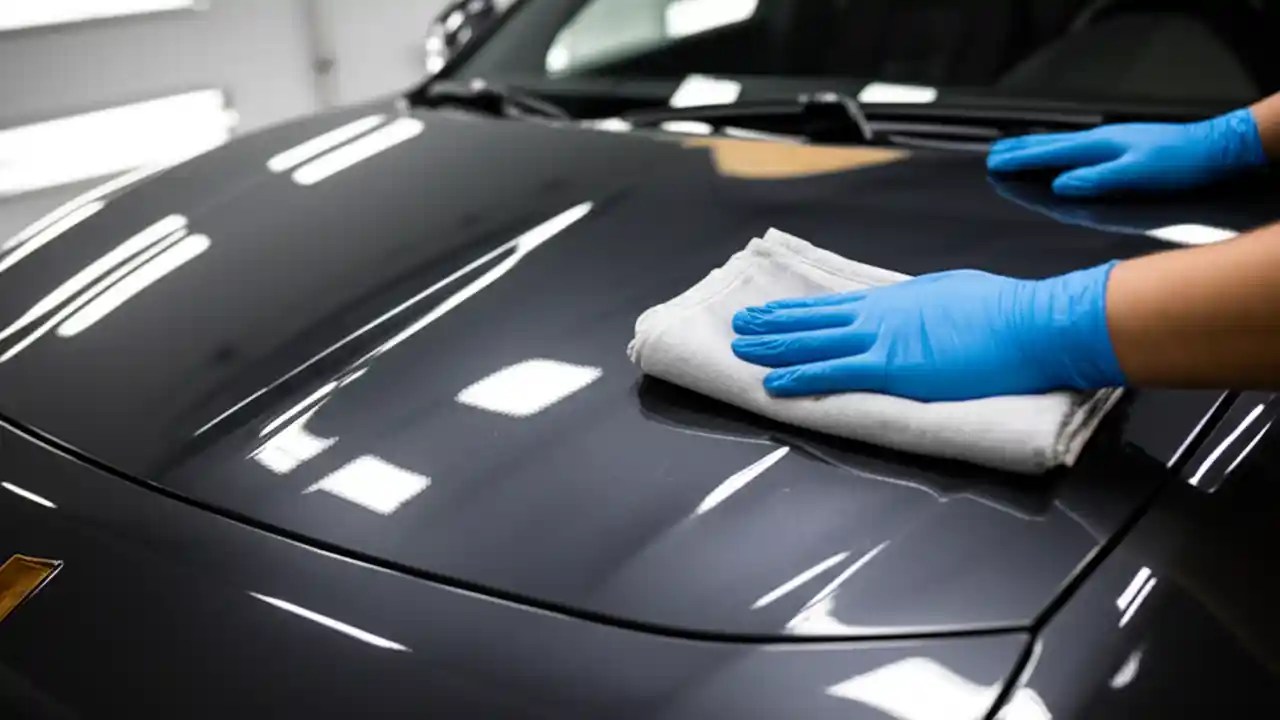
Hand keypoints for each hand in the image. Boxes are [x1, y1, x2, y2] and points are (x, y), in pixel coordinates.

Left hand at [731, 265, 1124, 401]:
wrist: (1030, 323)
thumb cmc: (1005, 312)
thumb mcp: (952, 296)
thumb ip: (922, 307)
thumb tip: (912, 312)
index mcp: (896, 300)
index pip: (834, 306)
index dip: (798, 311)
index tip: (772, 311)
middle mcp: (880, 316)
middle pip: (814, 321)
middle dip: (773, 326)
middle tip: (741, 327)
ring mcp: (883, 341)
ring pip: (813, 344)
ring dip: (773, 349)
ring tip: (741, 350)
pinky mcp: (892, 368)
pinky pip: (834, 374)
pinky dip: (800, 378)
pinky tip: (773, 382)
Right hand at [987, 108, 1265, 197]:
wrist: (1211, 149)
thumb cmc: (1176, 165)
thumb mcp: (1135, 175)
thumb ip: (1095, 180)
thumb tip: (1060, 185)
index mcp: (1097, 148)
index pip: (1049, 155)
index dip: (1020, 161)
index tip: (995, 164)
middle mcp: (1099, 141)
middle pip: (1050, 145)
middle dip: (1019, 151)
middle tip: (994, 155)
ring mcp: (1109, 141)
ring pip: (1062, 144)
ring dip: (1035, 149)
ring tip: (1016, 151)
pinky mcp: (1119, 145)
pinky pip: (1076, 148)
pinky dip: (1057, 151)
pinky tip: (1059, 156)